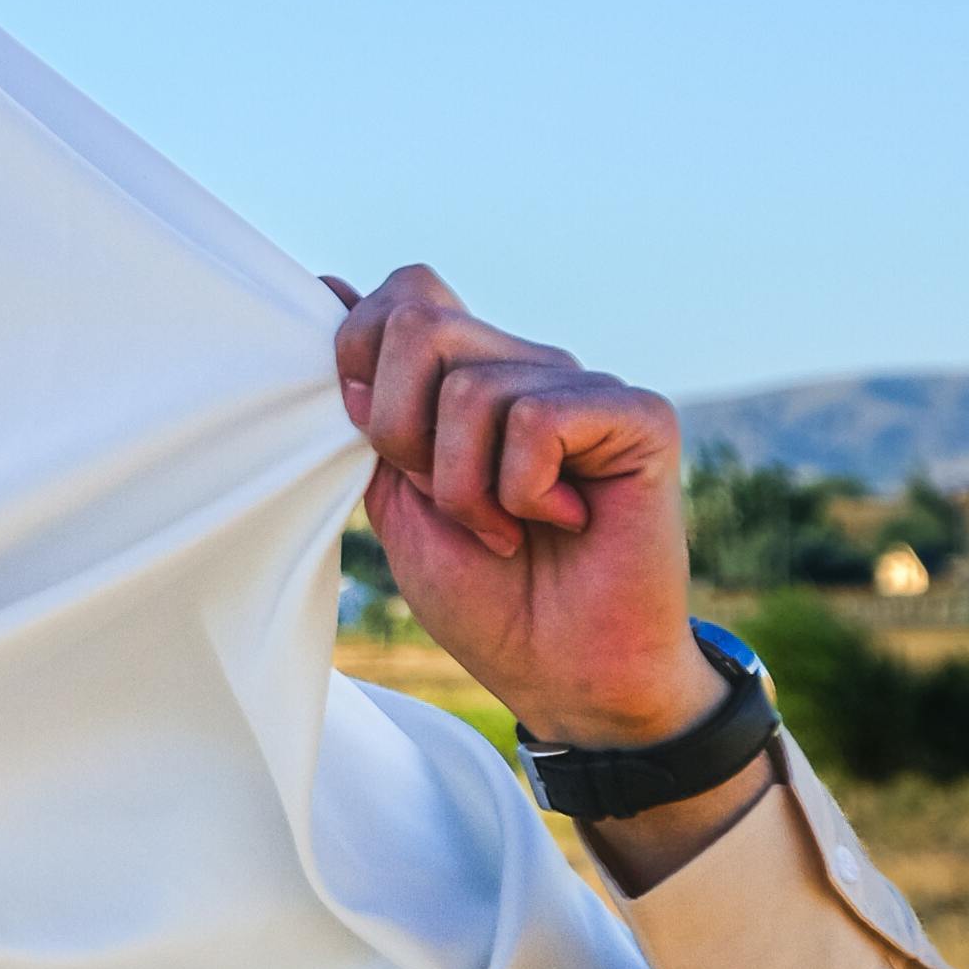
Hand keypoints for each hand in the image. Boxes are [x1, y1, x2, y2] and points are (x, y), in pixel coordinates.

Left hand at [326, 264, 728, 757]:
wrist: (567, 677)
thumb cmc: (487, 598)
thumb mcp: (395, 500)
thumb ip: (367, 410)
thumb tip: (329, 291)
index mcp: (470, 375)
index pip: (405, 293)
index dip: (365, 361)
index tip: (386, 454)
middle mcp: (526, 365)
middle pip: (419, 324)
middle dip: (402, 432)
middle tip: (446, 502)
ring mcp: (584, 386)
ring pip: (469, 388)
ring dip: (465, 488)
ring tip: (505, 529)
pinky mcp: (640, 416)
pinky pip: (535, 420)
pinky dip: (523, 491)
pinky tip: (562, 521)